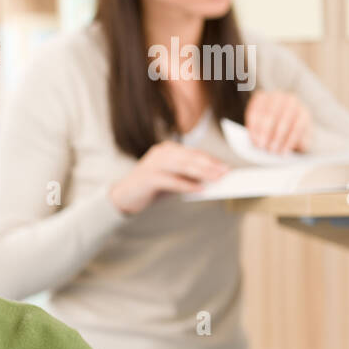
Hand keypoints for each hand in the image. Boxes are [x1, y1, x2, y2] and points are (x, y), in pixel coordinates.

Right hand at [108, 141, 229, 214]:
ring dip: (202, 173)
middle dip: (210, 165)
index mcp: (167, 150)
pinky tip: (199, 189)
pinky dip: (187, 184)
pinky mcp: (148, 177)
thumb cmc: (149, 189)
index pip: (193, 152)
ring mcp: (153, 164)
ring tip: (216, 179)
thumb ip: (187, 177)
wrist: (123, 197)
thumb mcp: (171, 180)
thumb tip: (211, 180)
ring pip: (183, 166)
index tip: (225, 167)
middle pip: (190, 157)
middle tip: (225, 172)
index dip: (210, 159)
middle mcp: (160, 153)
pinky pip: (172, 180)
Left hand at [244, 91, 310, 154]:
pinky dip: (289, 141)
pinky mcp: (305, 113)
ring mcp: (293, 103)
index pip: (256, 110)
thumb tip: (256, 141)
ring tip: (272, 150)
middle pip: (270, 114)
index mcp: (262, 97)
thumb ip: (255, 131)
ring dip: (278, 138)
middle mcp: (279, 97)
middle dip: (265, 132)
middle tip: (262, 146)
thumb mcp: (257, 128)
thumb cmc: (268, 129)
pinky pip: (297, 128)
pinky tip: (284, 151)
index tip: (253, 140)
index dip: (254, 127)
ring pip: (285, 121)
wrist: (290, 126)